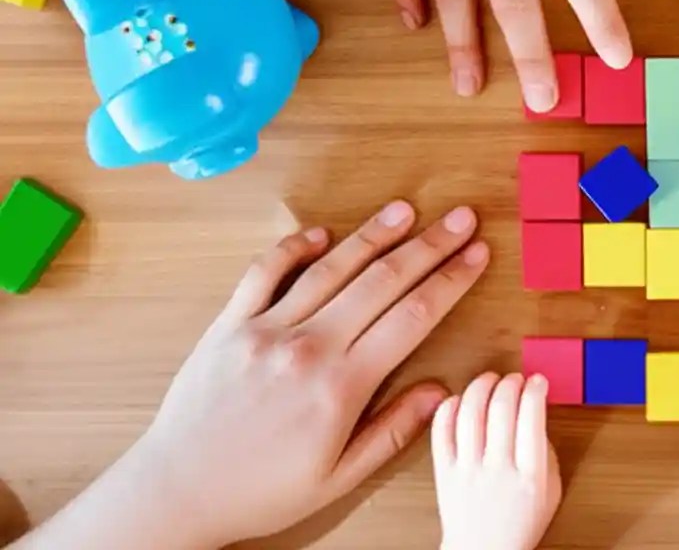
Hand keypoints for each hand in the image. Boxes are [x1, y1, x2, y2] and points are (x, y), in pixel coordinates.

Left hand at [15, 201, 490, 549]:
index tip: (476, 255)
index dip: (451, 280)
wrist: (178, 489)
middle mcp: (307, 348)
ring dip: (373, 235)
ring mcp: (265, 330)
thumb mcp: (339, 477)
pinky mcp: (229, 325)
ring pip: (331, 269)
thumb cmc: (260, 491)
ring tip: (406, 210)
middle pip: (382, 281)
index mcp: (341, 387)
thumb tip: (439, 391)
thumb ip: (393, 430)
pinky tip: (324, 234)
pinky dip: (295, 249)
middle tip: (461, 218)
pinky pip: (266, 272)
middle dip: (429, 245)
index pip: (413, 316)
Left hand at [434, 373, 562, 549]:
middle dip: (510, 383)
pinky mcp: (445, 473)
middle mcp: (499, 469)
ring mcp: (468, 471)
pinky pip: (441, 432)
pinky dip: (448, 408)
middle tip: (514, 379)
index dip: (535, 389)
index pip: (532, 417)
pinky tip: (459, 399)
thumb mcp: (551, 492)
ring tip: (489, 381)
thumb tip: (534, 415)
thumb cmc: (520, 524)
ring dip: (481, 387)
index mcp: (531, 475)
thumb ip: (546, 453)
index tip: (537, 380)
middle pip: (502, 408)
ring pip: (471, 413)